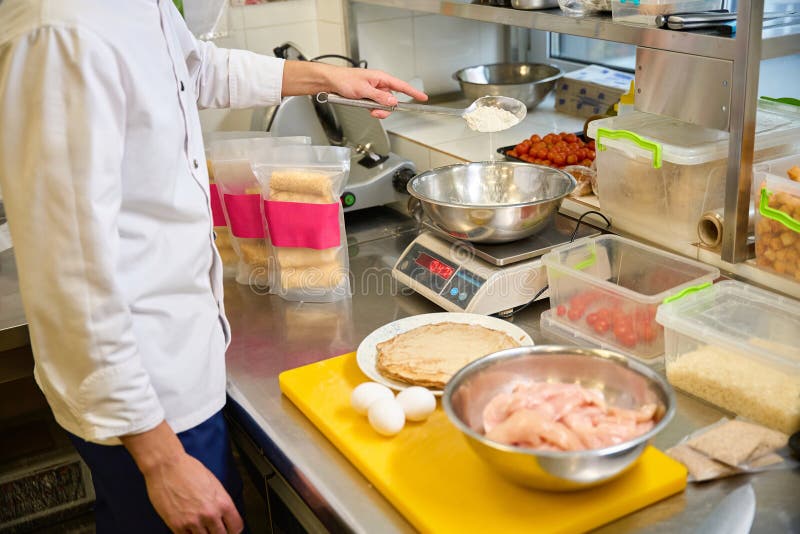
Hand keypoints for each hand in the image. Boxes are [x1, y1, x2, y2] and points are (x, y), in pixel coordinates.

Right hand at [122, 421, 242, 533]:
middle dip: (219, 533)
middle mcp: (210, 514)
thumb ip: (220, 502)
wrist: (167, 466)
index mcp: (222, 502)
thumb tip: (223, 515)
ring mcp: (193, 522)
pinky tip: (189, 528)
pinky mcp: (177, 525)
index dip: (233, 529)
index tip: (229, 529)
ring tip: (201, 527)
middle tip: (214, 529)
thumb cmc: (188, 470)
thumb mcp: (214, 484)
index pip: (236, 527)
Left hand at [282, 61, 427, 118]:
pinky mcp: (367, 96)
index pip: (401, 86)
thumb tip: (393, 101)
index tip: (422, 97)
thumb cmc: (344, 80)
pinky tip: (363, 106)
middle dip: (385, 108)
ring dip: (377, 110)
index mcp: (380, 78)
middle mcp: (379, 84)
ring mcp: (373, 91)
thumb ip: (380, 97)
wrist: (330, 82)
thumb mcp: (363, 90)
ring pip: (383, 105)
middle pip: (392, 100)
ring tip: (365, 107)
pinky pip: (375, 106)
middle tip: (375, 111)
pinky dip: (371, 109)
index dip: (413, 92)